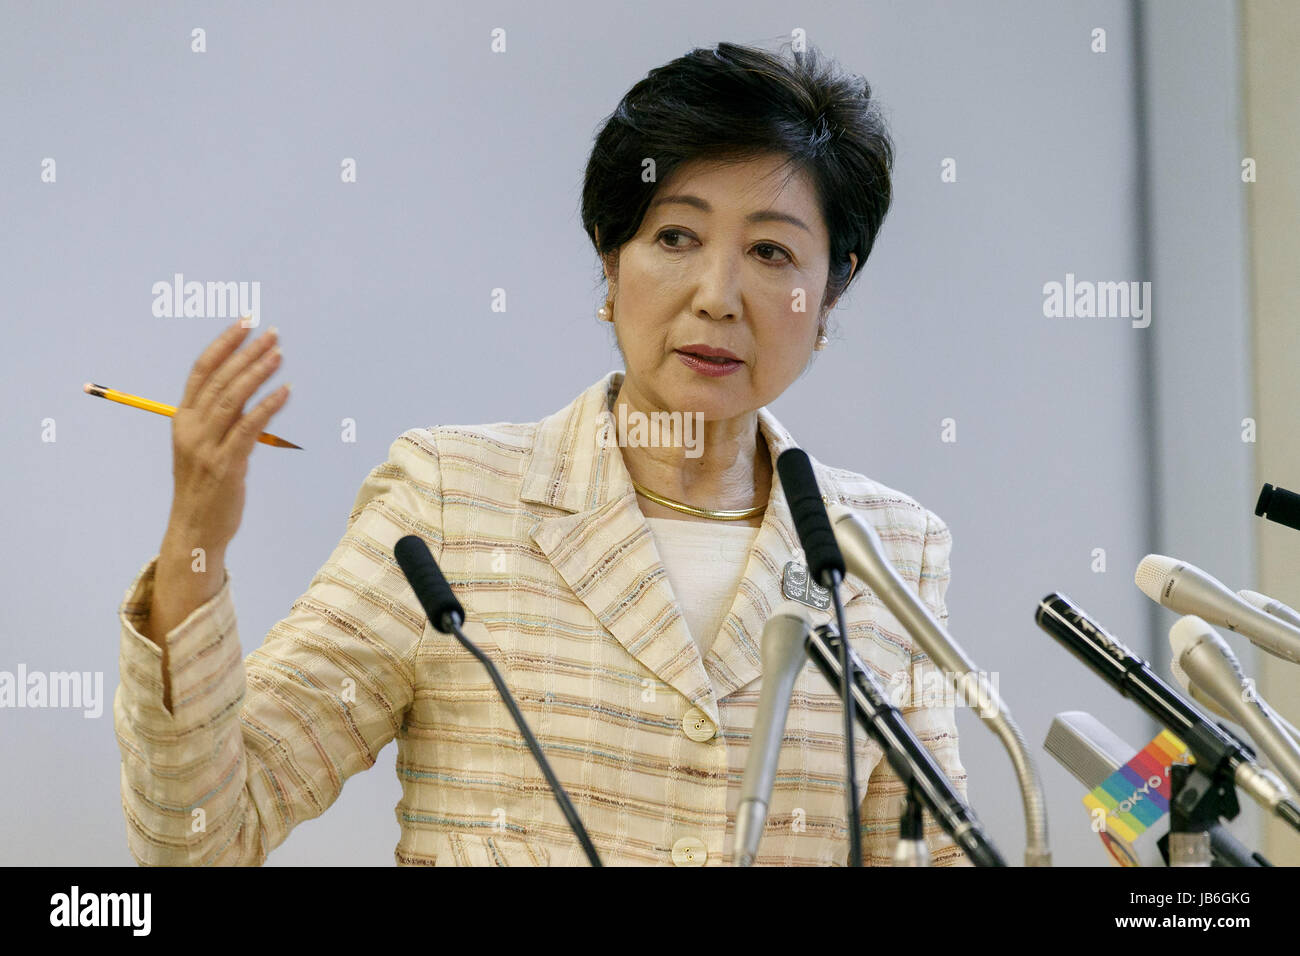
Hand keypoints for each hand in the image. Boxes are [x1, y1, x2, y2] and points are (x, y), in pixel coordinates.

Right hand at [164, 318, 289, 550]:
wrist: (195, 529)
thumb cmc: (205, 486)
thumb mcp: (205, 446)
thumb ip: (221, 418)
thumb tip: (248, 388)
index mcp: (182, 419)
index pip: (201, 371)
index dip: (223, 344)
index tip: (244, 323)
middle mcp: (190, 428)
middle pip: (220, 379)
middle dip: (247, 352)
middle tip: (272, 333)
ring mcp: (206, 446)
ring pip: (232, 398)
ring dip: (257, 372)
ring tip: (278, 353)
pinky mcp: (226, 465)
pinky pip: (248, 427)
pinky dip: (268, 406)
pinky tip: (285, 390)